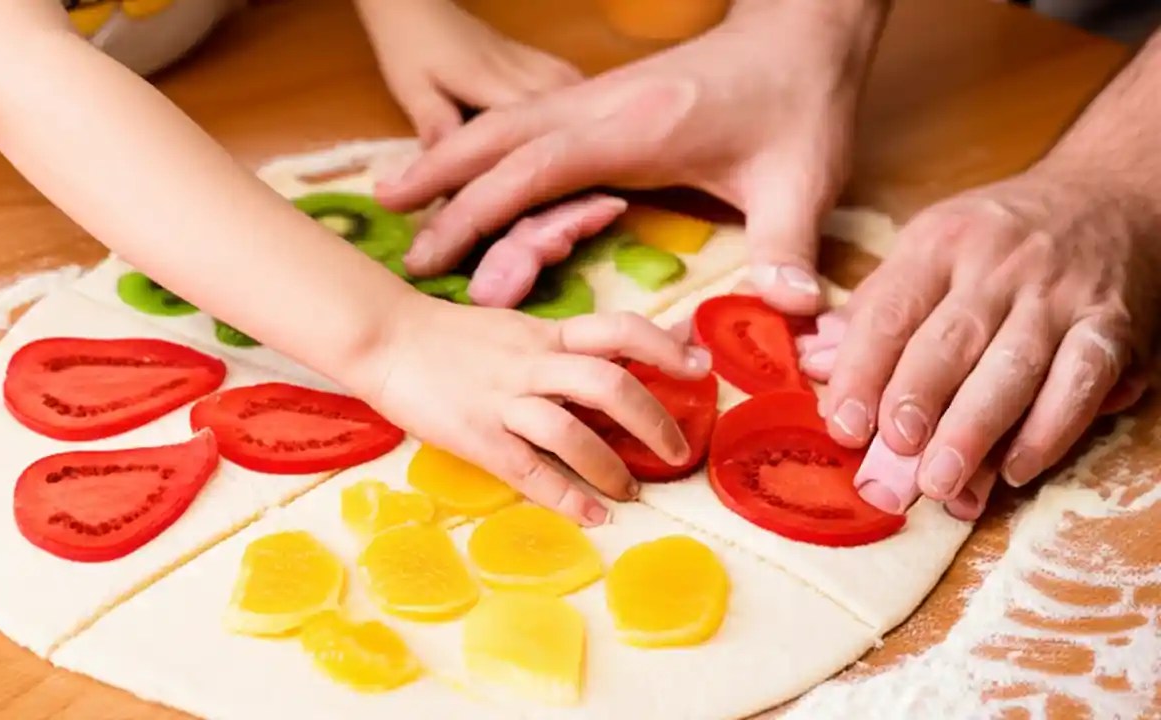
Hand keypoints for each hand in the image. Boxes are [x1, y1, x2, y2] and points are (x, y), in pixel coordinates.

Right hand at [348, 295, 712, 525]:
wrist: (385, 337)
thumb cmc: (451, 338)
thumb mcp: (516, 329)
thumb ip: (561, 347)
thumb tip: (614, 363)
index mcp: (547, 334)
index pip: (619, 329)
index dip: (666, 347)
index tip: (699, 367)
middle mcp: (532, 364)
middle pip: (609, 382)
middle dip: (654, 419)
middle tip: (678, 451)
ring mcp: (503, 400)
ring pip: (571, 430)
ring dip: (612, 466)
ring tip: (632, 492)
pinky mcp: (475, 435)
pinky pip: (528, 469)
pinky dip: (567, 496)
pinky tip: (592, 515)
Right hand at [378, 0, 883, 314]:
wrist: (801, 35)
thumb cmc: (799, 105)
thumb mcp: (801, 179)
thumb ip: (785, 246)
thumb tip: (787, 311)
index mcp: (632, 130)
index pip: (535, 170)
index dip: (480, 213)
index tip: (433, 255)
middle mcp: (598, 110)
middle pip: (497, 140)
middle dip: (441, 178)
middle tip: (387, 219)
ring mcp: (595, 101)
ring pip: (503, 125)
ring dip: (451, 156)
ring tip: (399, 192)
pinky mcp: (602, 104)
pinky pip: (525, 125)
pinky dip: (483, 147)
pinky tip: (462, 168)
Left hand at [819, 163, 1160, 519]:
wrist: (1110, 195)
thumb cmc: (998, 240)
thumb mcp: (929, 250)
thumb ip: (874, 311)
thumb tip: (811, 362)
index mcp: (938, 243)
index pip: (891, 311)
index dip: (863, 371)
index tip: (843, 425)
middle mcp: (997, 265)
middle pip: (951, 341)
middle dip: (918, 402)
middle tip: (891, 459)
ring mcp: (1059, 296)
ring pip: (1014, 367)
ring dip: (975, 430)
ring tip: (941, 483)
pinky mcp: (1113, 325)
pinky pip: (1080, 382)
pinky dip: (1050, 431)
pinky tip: (1016, 470)